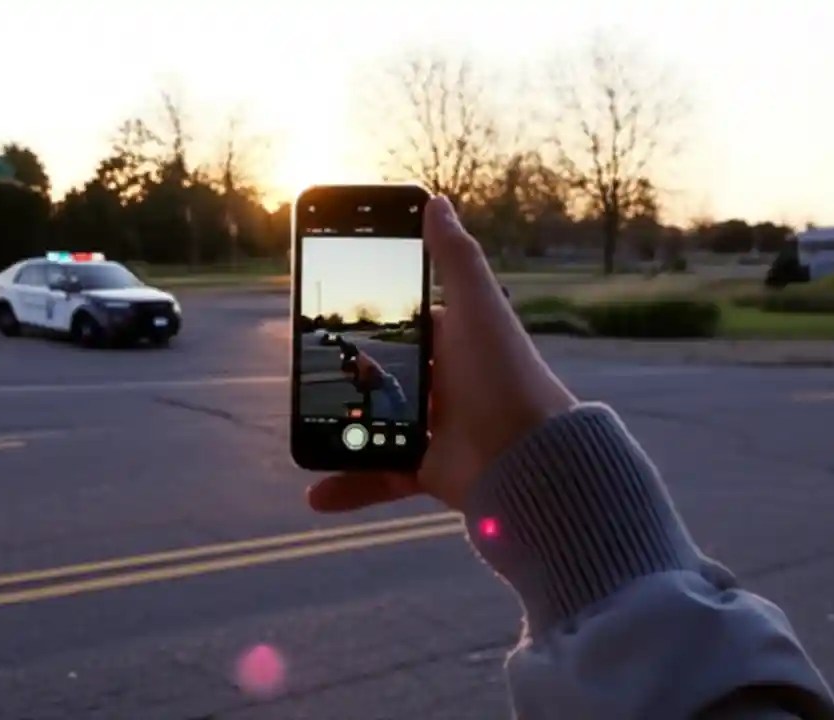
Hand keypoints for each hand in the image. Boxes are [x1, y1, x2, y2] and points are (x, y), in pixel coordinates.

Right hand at [307, 196, 576, 512]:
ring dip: (340, 429)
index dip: (372, 315)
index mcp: (455, 343)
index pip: (407, 322)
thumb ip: (455, 256)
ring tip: (303, 425)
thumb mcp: (479, 308)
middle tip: (306, 368)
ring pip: (373, 425)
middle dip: (347, 374)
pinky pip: (378, 475)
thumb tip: (435, 201)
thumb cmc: (507, 376)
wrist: (530, 459)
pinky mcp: (426, 469)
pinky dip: (348, 484)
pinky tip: (316, 491)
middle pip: (384, 374)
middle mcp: (444, 384)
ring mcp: (432, 428)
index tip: (329, 309)